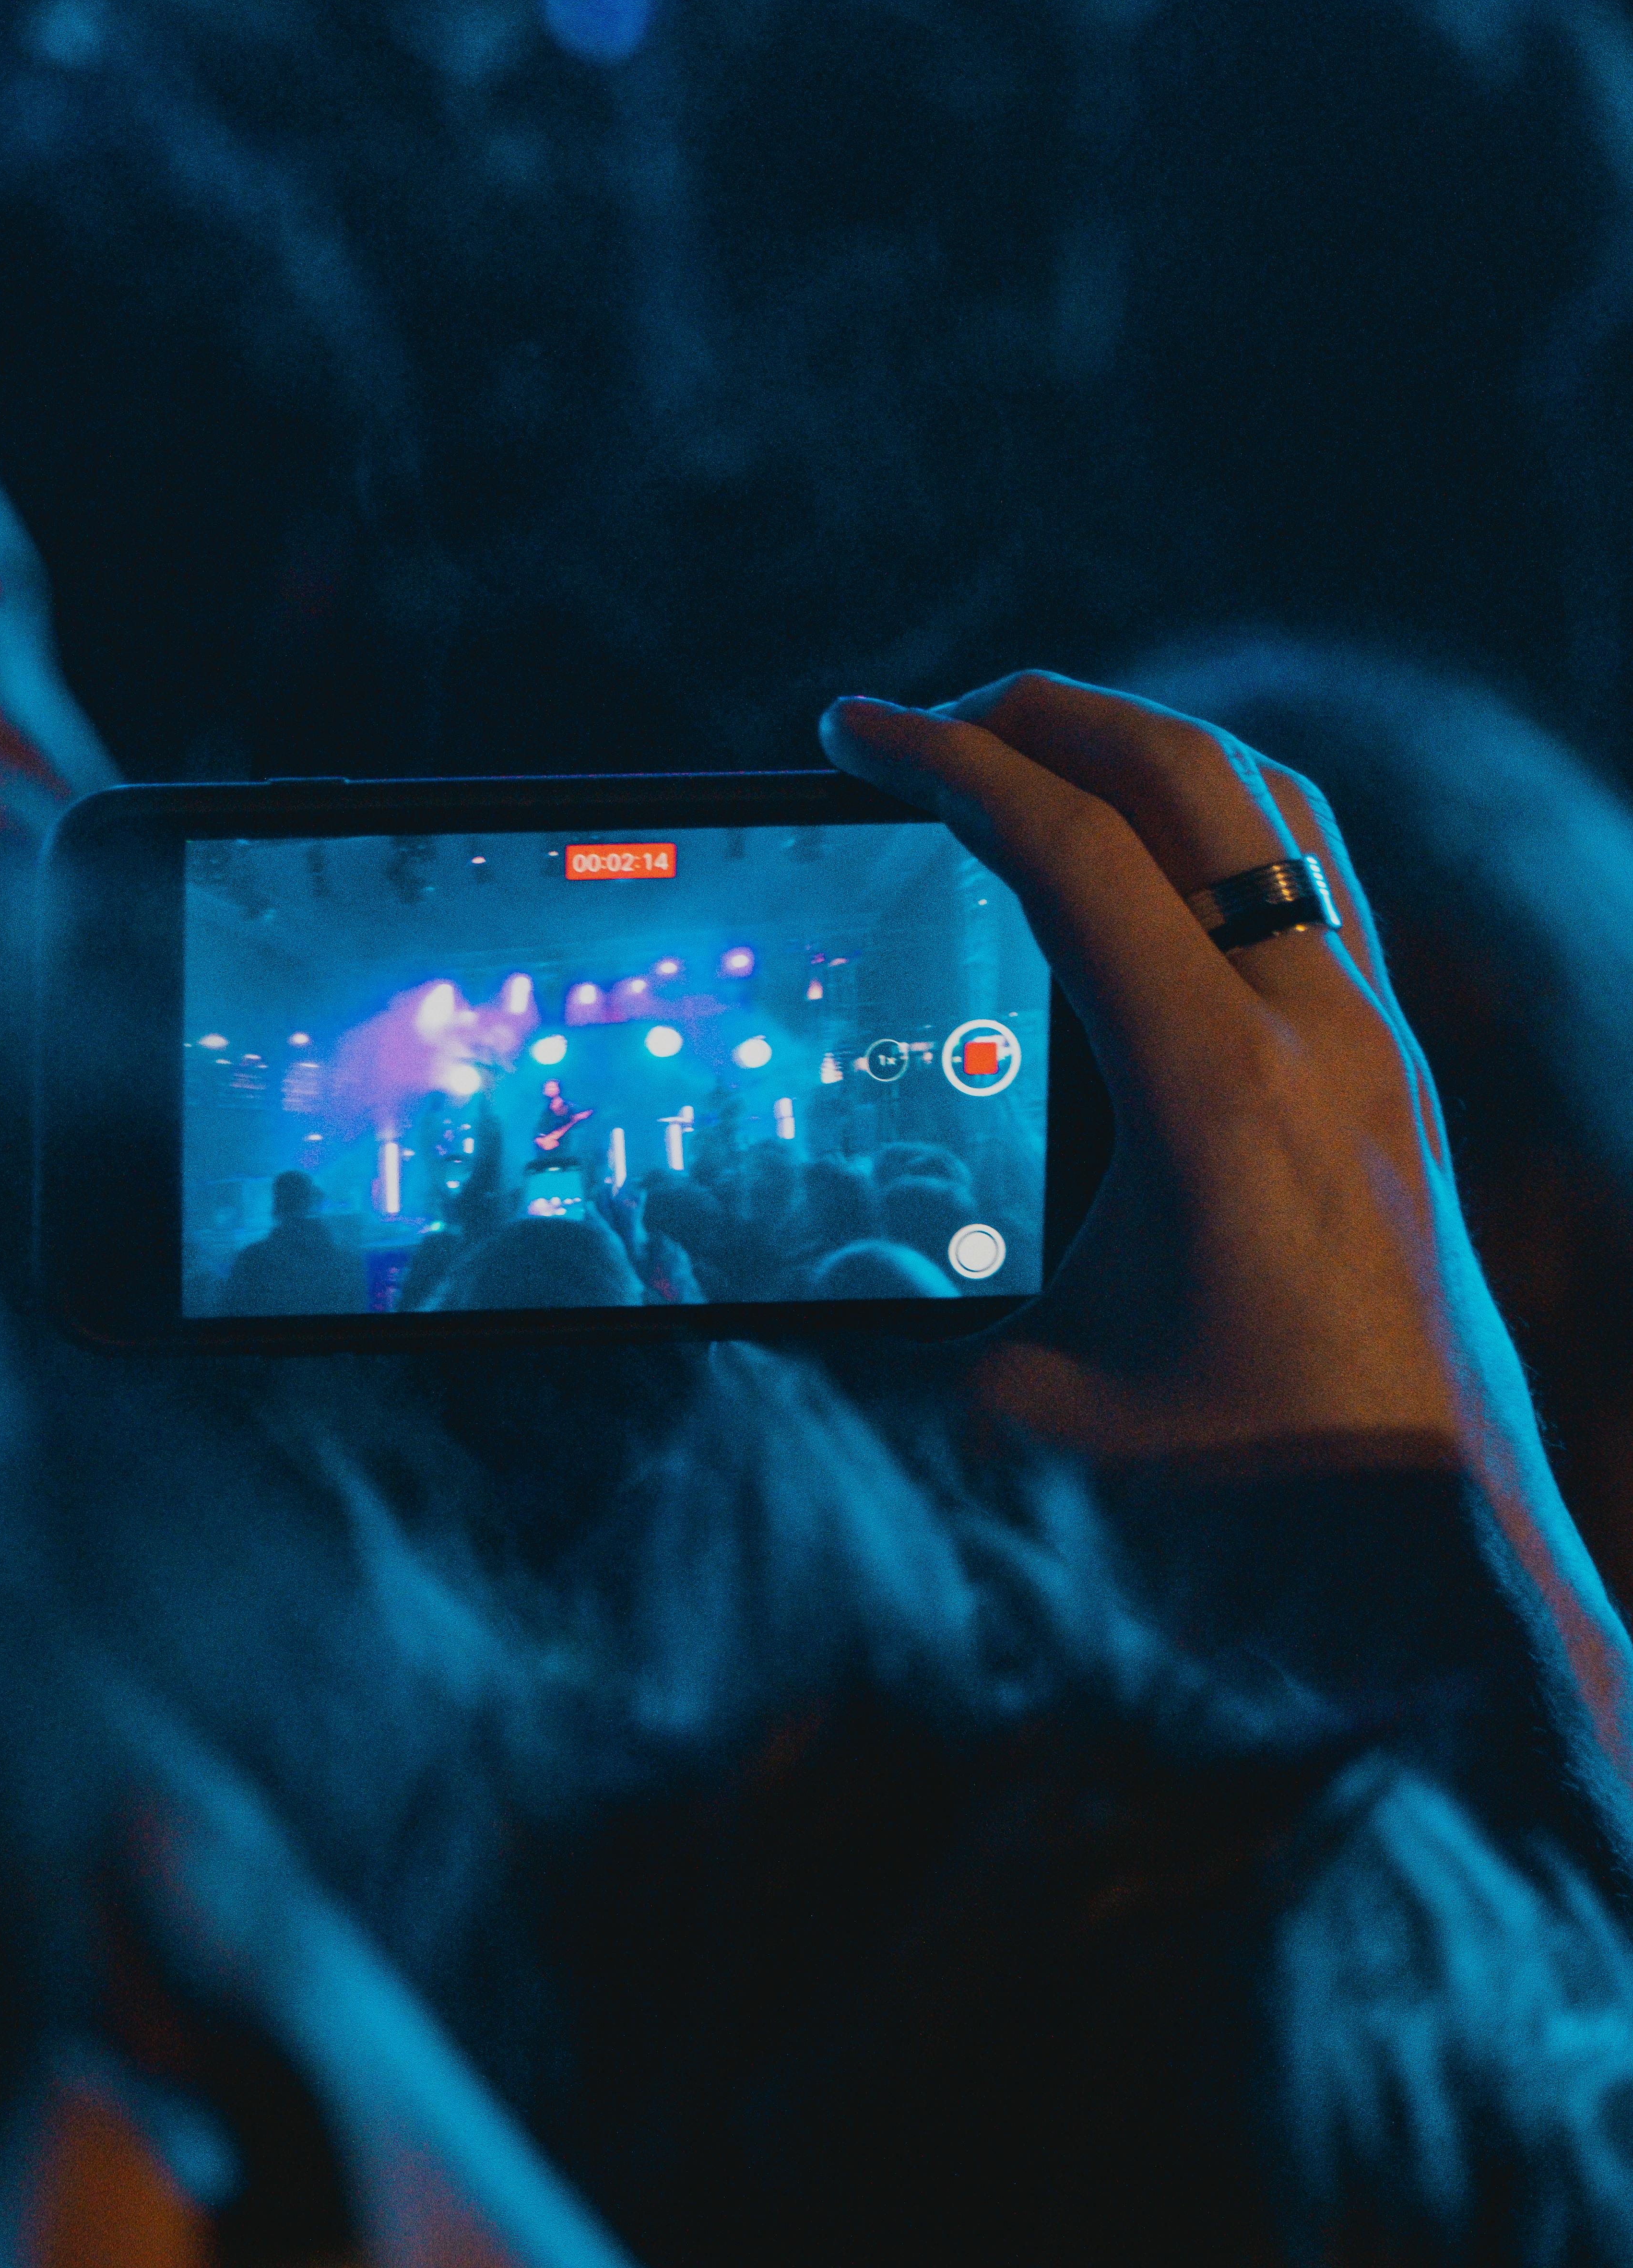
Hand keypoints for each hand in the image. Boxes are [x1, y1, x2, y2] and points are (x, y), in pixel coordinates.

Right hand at [820, 675, 1524, 1462]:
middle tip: (921, 719)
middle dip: (1038, 712)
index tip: (850, 725)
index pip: (1073, 852)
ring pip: (1271, 804)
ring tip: (1027, 753)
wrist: (1441, 1555)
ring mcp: (1374, 1042)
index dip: (947, 765)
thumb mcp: (1040, 1402)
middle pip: (1186, 774)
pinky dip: (1211, 823)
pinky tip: (1137, 867)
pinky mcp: (1394, 1072)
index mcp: (1222, 1090)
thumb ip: (919, 1312)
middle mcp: (1318, 1033)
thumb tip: (826, 1253)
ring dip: (1137, 747)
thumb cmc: (1248, 1496)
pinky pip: (1312, 878)